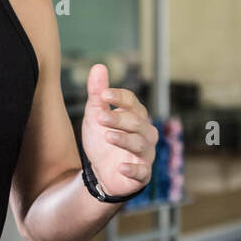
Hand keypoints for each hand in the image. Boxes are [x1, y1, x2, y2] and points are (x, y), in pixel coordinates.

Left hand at [80, 63, 157, 198]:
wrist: (100, 174)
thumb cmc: (102, 141)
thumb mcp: (95, 116)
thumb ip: (98, 94)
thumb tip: (98, 66)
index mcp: (135, 116)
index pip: (132, 102)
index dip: (119, 97)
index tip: (103, 95)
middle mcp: (145, 133)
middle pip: (136, 122)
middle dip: (118, 119)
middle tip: (99, 117)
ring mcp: (145, 154)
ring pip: (140, 144)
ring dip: (124, 139)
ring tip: (108, 136)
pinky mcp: (142, 174)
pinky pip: (142, 171)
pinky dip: (133, 169)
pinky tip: (121, 167)